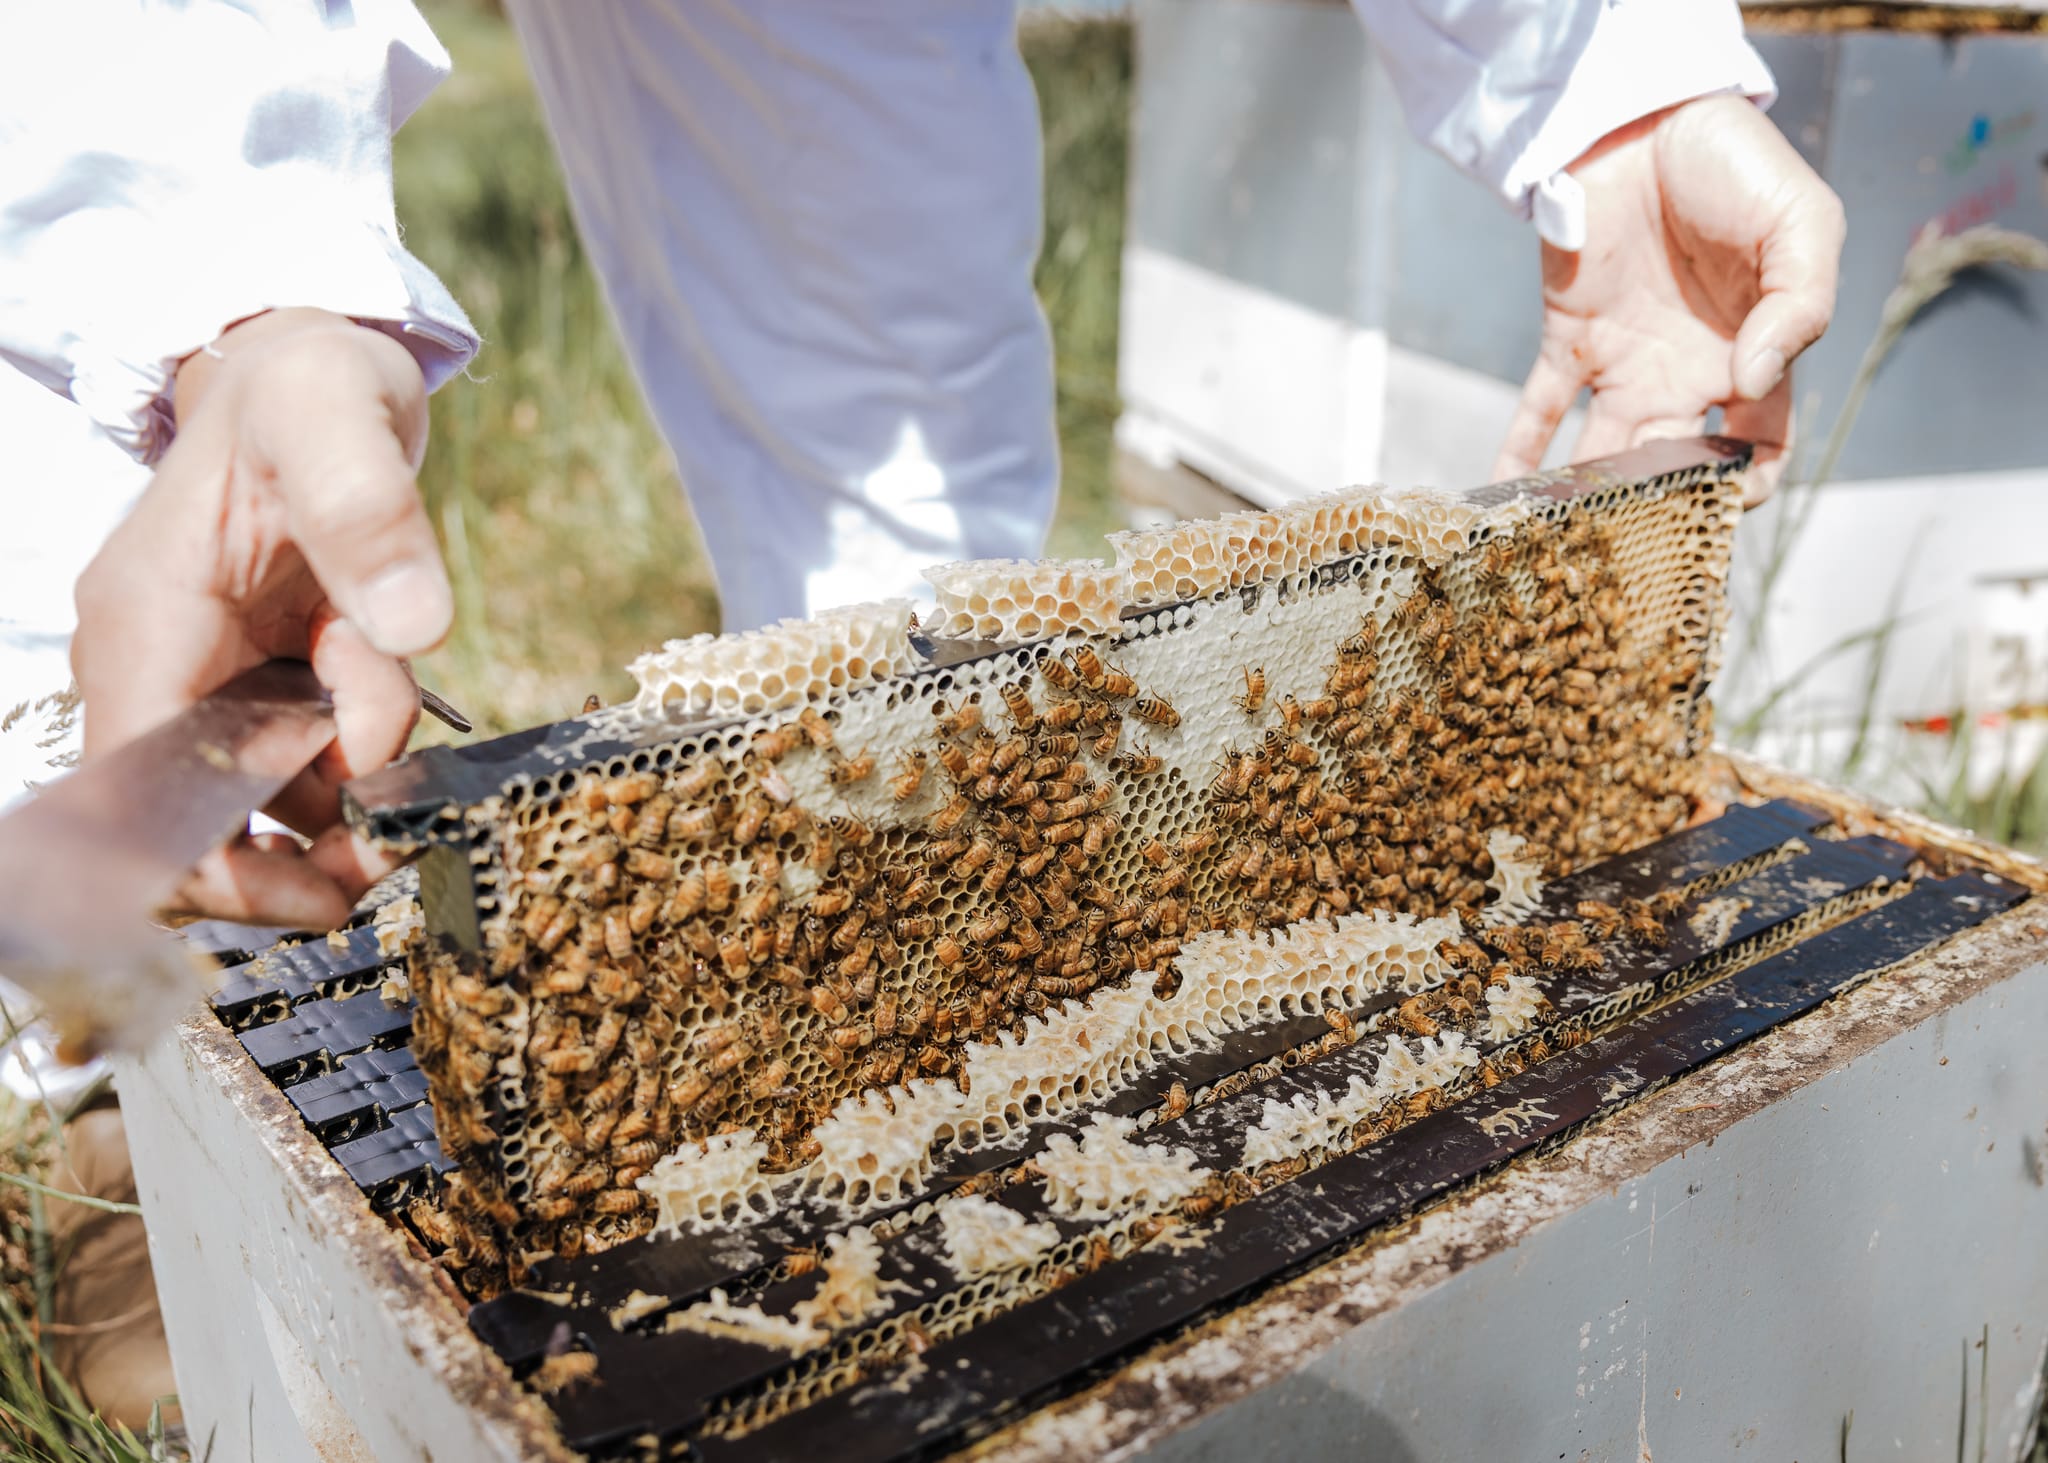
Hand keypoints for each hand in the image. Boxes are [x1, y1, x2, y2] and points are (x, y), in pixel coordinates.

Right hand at [71, 308, 451, 926]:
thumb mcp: (342, 422)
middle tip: (396, 838)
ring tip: (381, 669)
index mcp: (145, 621)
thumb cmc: (308, 386)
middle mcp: (152, 662)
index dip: (217, 868)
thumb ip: (372, 517)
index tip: (323, 895)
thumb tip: (417, 628)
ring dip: (346, 776)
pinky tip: (377, 668)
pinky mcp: (251, 677)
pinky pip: (297, 756)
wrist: (308, 366)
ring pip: (266, 792)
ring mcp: (199, 674)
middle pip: (200, 821)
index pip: (141, 797)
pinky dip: (353, 746)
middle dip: (304, 841)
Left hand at [1493, 93, 1845, 501]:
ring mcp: (1627, 365)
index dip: (1747, 485)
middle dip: (1653, 507)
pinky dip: (1520, 452)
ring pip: (1603, 452)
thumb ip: (1798, 305)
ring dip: (1584, 496)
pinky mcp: (1570, 342)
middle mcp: (1688, 378)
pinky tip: (1503, 496)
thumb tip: (1754, 381)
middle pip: (1673, 464)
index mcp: (1752, 358)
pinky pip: (1540, 410)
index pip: (1760, 446)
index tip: (1724, 506)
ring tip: (1561, 539)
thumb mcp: (1801, 224)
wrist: (1652, 120)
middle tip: (1627, 537)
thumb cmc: (1739, 167)